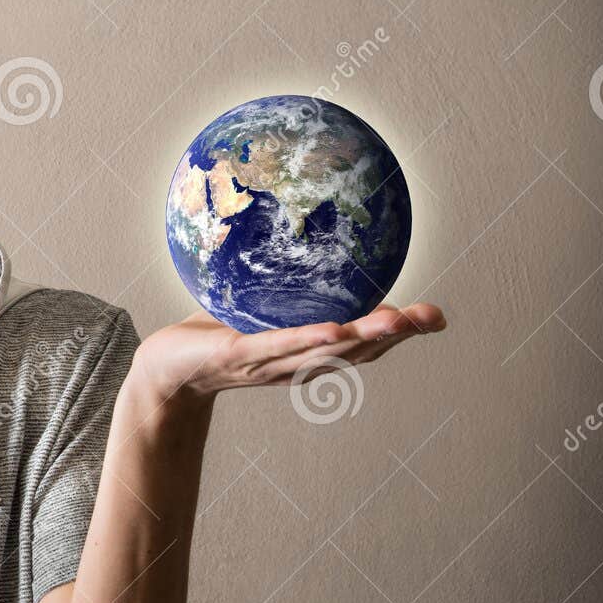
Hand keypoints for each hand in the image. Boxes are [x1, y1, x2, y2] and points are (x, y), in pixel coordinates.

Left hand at [127, 302, 448, 410]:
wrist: (165, 371)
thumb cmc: (210, 333)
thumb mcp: (253, 305)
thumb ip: (282, 282)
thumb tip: (301, 232)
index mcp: (307, 352)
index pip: (362, 343)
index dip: (401, 333)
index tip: (437, 318)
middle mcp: (297, 363)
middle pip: (357, 350)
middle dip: (398, 335)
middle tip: (434, 317)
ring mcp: (271, 363)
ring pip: (326, 351)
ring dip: (363, 336)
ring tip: (398, 320)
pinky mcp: (240, 357)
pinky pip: (278, 347)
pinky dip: (306, 339)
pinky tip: (332, 328)